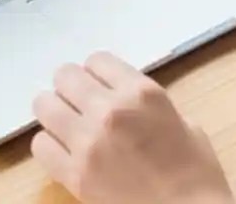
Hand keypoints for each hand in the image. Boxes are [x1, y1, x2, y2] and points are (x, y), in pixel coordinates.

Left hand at [31, 52, 234, 203]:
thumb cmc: (195, 173)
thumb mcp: (183, 122)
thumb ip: (146, 104)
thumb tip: (119, 97)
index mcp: (141, 93)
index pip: (97, 60)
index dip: (96, 73)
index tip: (98, 84)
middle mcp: (110, 111)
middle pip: (65, 76)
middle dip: (70, 87)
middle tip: (77, 101)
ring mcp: (89, 143)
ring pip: (44, 105)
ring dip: (54, 111)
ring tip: (65, 123)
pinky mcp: (75, 175)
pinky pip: (41, 145)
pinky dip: (49, 144)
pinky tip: (63, 150)